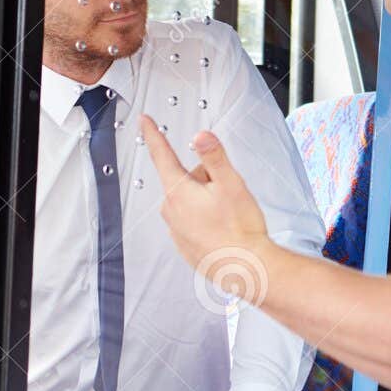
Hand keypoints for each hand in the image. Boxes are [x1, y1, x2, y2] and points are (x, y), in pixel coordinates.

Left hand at [140, 117, 273, 303]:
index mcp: (178, 191)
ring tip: (228, 215)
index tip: (144, 122)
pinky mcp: (184, 244)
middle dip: (205, 179)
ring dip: (207, 201)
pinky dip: (207, 221)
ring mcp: (176, 229)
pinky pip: (193, 221)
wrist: (246, 268)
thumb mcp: (231, 183)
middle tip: (226, 194)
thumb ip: (214, 156)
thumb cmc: (240, 230)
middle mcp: (171, 210)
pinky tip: (224, 229)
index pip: (162, 155)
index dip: (153, 135)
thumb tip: (200, 136)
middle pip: (185, 179)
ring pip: (190, 200)